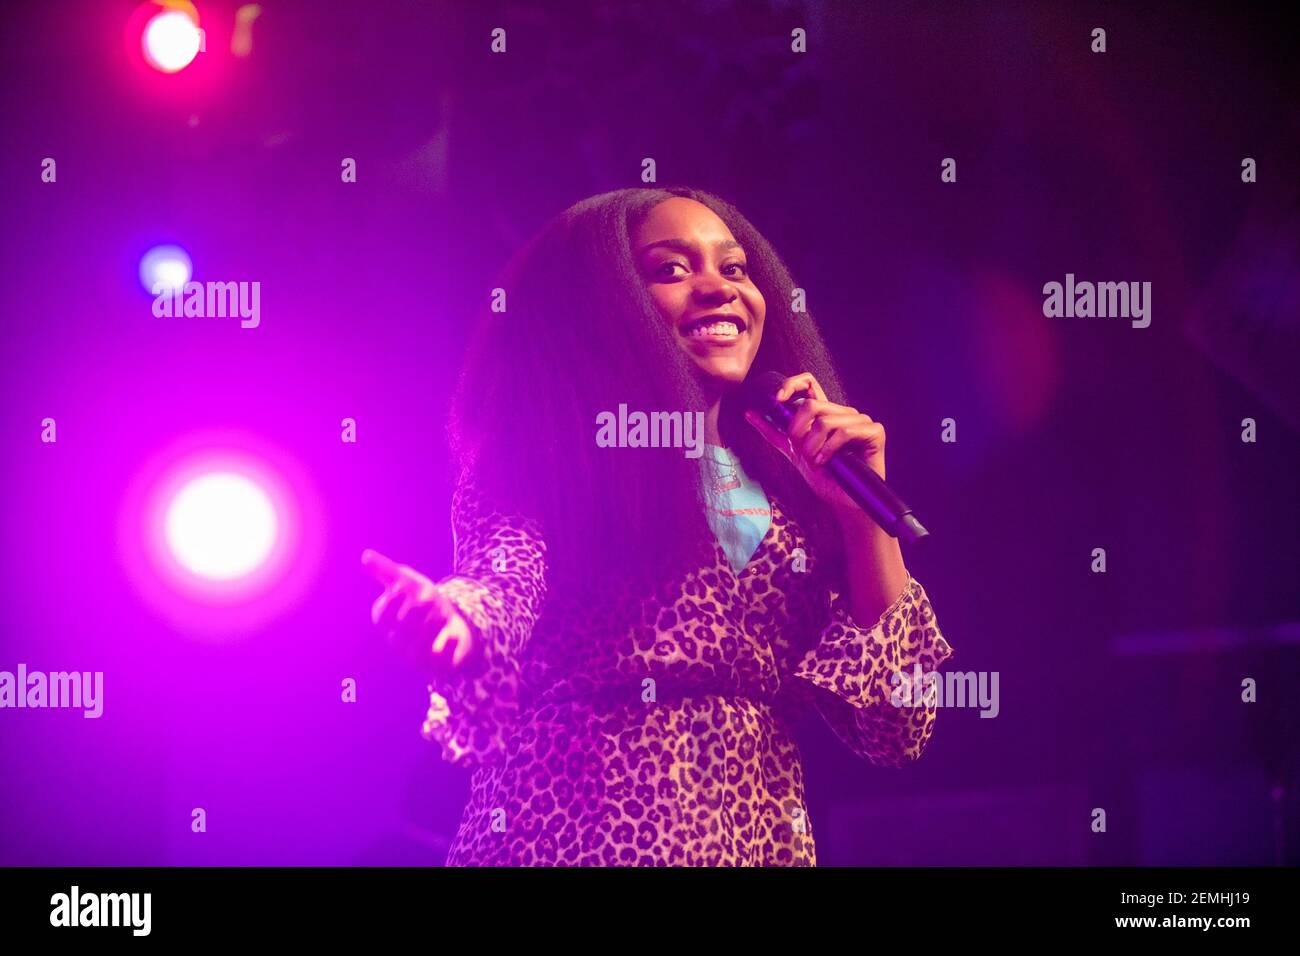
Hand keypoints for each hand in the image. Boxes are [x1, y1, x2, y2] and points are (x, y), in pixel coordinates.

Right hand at [361, 548, 478, 676]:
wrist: (453, 625)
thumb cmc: (424, 604)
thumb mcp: (409, 582)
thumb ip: (387, 571)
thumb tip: (365, 556)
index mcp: (387, 623)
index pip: (382, 616)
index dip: (394, 601)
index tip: (406, 587)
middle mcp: (398, 642)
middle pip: (401, 630)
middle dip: (418, 610)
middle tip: (431, 599)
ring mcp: (416, 657)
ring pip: (418, 647)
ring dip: (432, 626)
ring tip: (443, 613)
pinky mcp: (437, 666)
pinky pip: (438, 664)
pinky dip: (446, 649)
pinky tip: (452, 637)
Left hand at [743, 371, 886, 516]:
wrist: (844, 503)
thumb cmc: (825, 478)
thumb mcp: (794, 452)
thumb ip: (774, 433)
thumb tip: (749, 414)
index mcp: (826, 414)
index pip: (808, 382)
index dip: (791, 385)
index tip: (777, 400)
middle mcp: (843, 413)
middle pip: (811, 404)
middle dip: (799, 433)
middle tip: (804, 453)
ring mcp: (860, 421)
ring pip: (825, 421)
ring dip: (814, 447)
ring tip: (818, 462)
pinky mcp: (874, 431)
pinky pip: (844, 432)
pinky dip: (830, 450)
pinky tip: (828, 463)